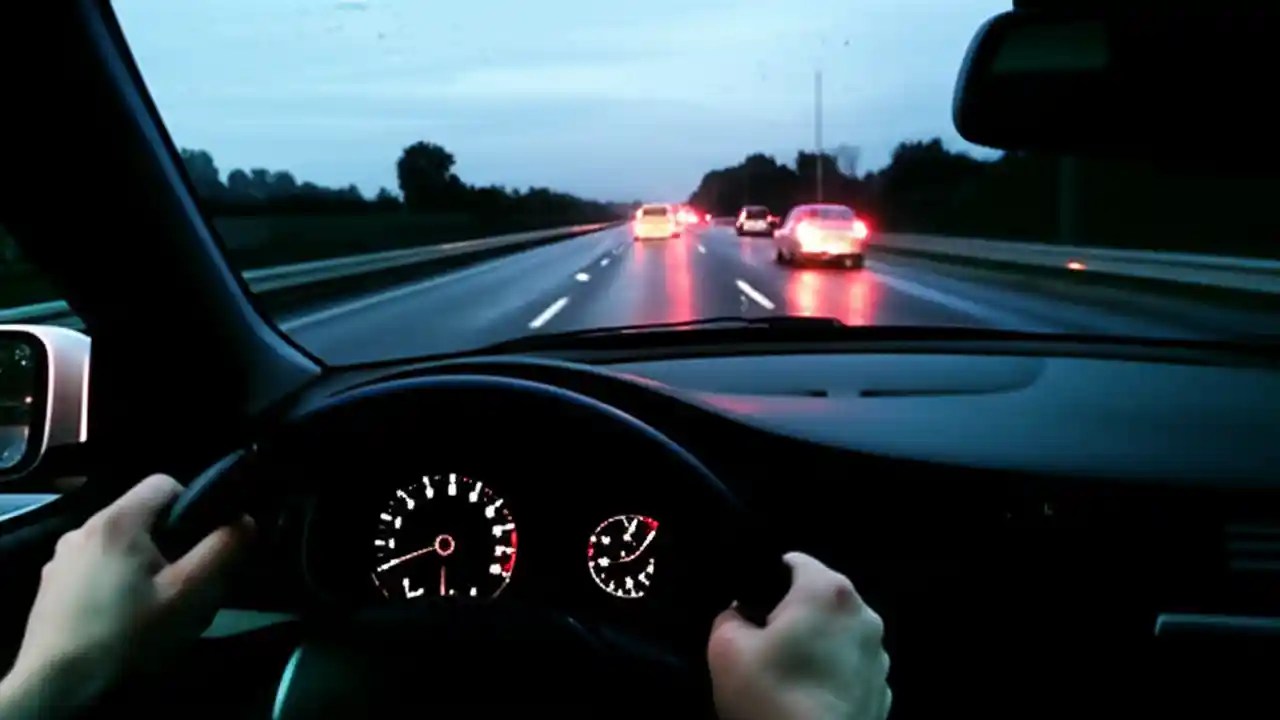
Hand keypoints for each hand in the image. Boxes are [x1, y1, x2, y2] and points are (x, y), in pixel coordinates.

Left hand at [0, 474, 252, 717]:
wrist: (58, 686)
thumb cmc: (129, 634)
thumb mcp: (190, 595)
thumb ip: (223, 550)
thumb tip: (245, 520)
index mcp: (118, 521)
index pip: (164, 483)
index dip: (193, 504)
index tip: (202, 543)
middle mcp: (82, 529)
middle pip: (141, 517)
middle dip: (167, 542)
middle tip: (182, 583)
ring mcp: (60, 559)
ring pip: (117, 545)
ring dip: (138, 564)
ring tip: (151, 605)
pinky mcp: (50, 586)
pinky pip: (93, 568)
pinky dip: (111, 583)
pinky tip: (118, 618)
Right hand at [708, 552, 890, 719]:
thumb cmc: (771, 696)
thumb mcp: (725, 649)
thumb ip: (729, 616)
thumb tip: (740, 615)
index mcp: (828, 591)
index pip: (794, 562)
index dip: (765, 580)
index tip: (750, 610)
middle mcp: (864, 616)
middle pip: (819, 599)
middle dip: (793, 614)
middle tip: (764, 645)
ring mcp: (879, 657)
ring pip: (838, 635)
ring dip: (816, 645)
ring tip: (788, 677)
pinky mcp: (882, 692)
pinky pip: (850, 669)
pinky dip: (832, 676)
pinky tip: (809, 699)